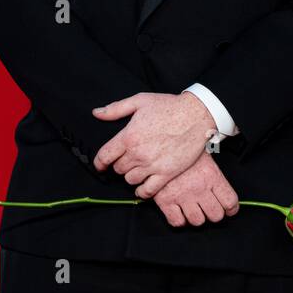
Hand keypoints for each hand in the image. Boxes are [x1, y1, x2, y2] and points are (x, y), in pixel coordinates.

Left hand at [92, 92, 215, 197]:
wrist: (196, 115)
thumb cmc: (169, 106)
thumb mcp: (140, 101)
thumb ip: (115, 109)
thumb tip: (96, 113)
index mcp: (129, 136)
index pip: (104, 156)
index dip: (99, 163)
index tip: (100, 165)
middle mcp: (138, 154)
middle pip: (118, 169)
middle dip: (119, 165)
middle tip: (126, 160)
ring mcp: (152, 165)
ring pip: (130, 180)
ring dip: (131, 176)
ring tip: (136, 169)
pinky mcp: (166, 174)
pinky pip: (148, 191)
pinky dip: (142, 192)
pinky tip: (142, 187)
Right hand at [152, 150, 239, 227]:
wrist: (157, 144)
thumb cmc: (182, 149)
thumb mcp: (203, 154)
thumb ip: (214, 174)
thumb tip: (223, 190)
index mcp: (211, 175)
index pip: (230, 202)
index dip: (231, 208)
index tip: (228, 209)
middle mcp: (199, 188)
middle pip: (216, 215)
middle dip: (213, 213)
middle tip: (208, 207)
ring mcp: (182, 195)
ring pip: (197, 221)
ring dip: (196, 217)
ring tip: (193, 208)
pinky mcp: (165, 200)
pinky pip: (177, 222)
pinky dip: (179, 220)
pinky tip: (179, 211)